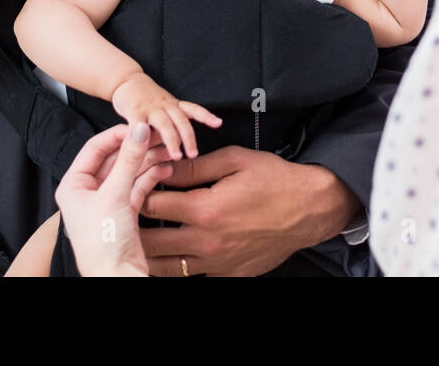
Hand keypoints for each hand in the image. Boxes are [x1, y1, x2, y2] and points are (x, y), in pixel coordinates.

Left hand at [54, 122, 172, 276]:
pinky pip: (138, 186)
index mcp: (74, 185)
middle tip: (158, 135)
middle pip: (114, 158)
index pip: (95, 147)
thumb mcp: (114, 195)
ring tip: (168, 150)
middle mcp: (88, 191)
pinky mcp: (124, 211)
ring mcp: (107, 201)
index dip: (118, 134)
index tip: (139, 125)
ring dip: (147, 160)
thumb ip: (128, 160)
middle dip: (137, 147)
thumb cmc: (104, 243)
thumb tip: (137, 130)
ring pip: (129, 171)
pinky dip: (151, 177)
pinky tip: (166, 168)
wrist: (117, 277)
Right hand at [111, 72, 221, 159]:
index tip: (218, 123)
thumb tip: (183, 144)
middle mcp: (165, 106)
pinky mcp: (134, 111)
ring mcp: (150, 108)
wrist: (126, 80)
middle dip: (189, 139)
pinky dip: (143, 134)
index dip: (206, 116)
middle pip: (181, 121)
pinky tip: (146, 145)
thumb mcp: (165, 107)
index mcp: (174, 105)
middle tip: (194, 155)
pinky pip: (139, 124)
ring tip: (177, 156)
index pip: (193, 109)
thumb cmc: (147, 99)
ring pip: (164, 124)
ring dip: (172, 141)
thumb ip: (174, 123)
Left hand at [137, 147, 358, 275]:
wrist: (311, 210)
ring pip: (165, 267)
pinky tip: (173, 250)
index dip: (137, 191)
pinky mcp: (228, 275)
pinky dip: (176, 265)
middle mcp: (207, 242)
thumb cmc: (274, 179)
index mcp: (206, 210)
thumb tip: (160, 165)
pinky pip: (191, 277)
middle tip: (127, 213)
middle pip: (150, 242)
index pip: (151, 205)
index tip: (134, 183)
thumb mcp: (234, 160)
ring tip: (140, 236)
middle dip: (133, 226)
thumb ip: (194, 167)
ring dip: (149, 252)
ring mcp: (217, 264)